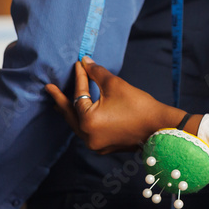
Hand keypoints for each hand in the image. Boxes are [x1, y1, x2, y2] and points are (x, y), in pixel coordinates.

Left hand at [46, 56, 182, 153]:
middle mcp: (88, 137)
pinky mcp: (103, 147)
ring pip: (77, 125)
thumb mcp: (115, 85)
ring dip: (71, 111)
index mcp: (88, 121)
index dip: (79, 78)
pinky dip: (83, 121)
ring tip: (61, 101)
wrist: (159, 127)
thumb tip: (85, 61)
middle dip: (60, 100)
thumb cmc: (138, 105)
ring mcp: (95, 145)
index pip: (79, 96)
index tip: (78, 64)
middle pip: (70, 114)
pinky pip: (87, 132)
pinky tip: (81, 114)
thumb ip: (96, 72)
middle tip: (49, 88)